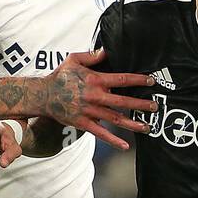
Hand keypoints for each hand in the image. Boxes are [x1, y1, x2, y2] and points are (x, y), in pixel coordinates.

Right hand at [41, 48, 156, 150]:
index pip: (121, 79)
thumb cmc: (60, 76)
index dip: (137, 80)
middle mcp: (94, 96)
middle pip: (122, 101)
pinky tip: (125, 146)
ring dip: (132, 124)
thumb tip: (107, 51)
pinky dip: (113, 140)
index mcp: (94, 80)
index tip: (151, 81)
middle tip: (155, 107)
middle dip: (140, 104)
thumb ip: (92, 56)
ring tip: (147, 127)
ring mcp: (89, 111)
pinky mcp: (83, 123)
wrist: (43, 95)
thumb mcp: (74, 60)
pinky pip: (101, 133)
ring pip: (114, 119)